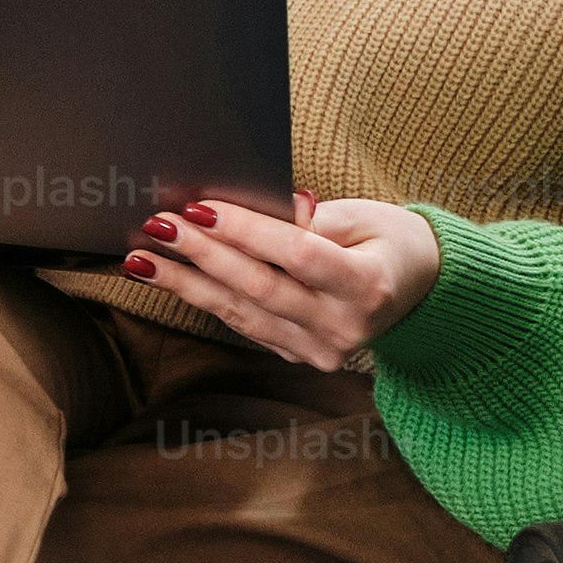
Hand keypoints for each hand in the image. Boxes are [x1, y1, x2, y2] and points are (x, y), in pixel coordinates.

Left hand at [118, 194, 442, 369]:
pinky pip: (247, 325)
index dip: (246, 230)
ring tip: (141, 259)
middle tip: (157, 226)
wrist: (420, 292)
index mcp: (368, 285)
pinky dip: (207, 300)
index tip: (198, 206)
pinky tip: (172, 280)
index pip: (297, 254)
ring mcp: (323, 350)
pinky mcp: (303, 357)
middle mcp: (345, 326)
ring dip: (186, 284)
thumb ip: (312, 217)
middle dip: (202, 255)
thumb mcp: (365, 217)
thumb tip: (260, 205)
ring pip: (243, 313)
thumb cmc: (390, 242)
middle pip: (261, 287)